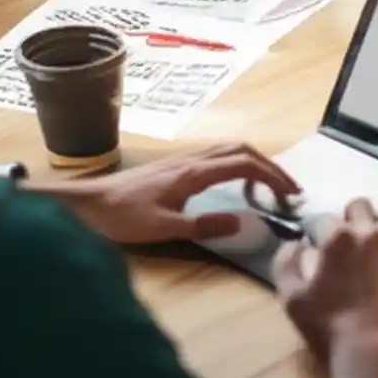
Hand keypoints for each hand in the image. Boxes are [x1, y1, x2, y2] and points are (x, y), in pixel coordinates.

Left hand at [40, 143, 300, 244]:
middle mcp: (192, 160)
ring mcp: (183, 160)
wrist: (85, 204)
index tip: (291, 194)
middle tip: (288, 190)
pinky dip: (238, 164)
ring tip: (269, 186)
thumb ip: (204, 225)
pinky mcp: (175, 166)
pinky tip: (236, 184)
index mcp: (194, 173)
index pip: (245, 165)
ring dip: (255, 163)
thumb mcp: (163, 228)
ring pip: (229, 149)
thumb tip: (243, 222)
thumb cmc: (121, 217)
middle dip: (270, 166)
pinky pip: (217, 156)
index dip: (273, 176)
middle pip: (242, 150)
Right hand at [274, 199, 377, 377]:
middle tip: (340, 242)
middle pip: (360, 206)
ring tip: (363, 262)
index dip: (314, 232)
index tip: (311, 245)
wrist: (374, 348)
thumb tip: (296, 245)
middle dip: (348, 218)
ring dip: (372, 238)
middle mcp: (370, 233)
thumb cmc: (328, 323)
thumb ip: (286, 262)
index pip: (322, 218)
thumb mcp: (291, 296)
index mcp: (338, 236)